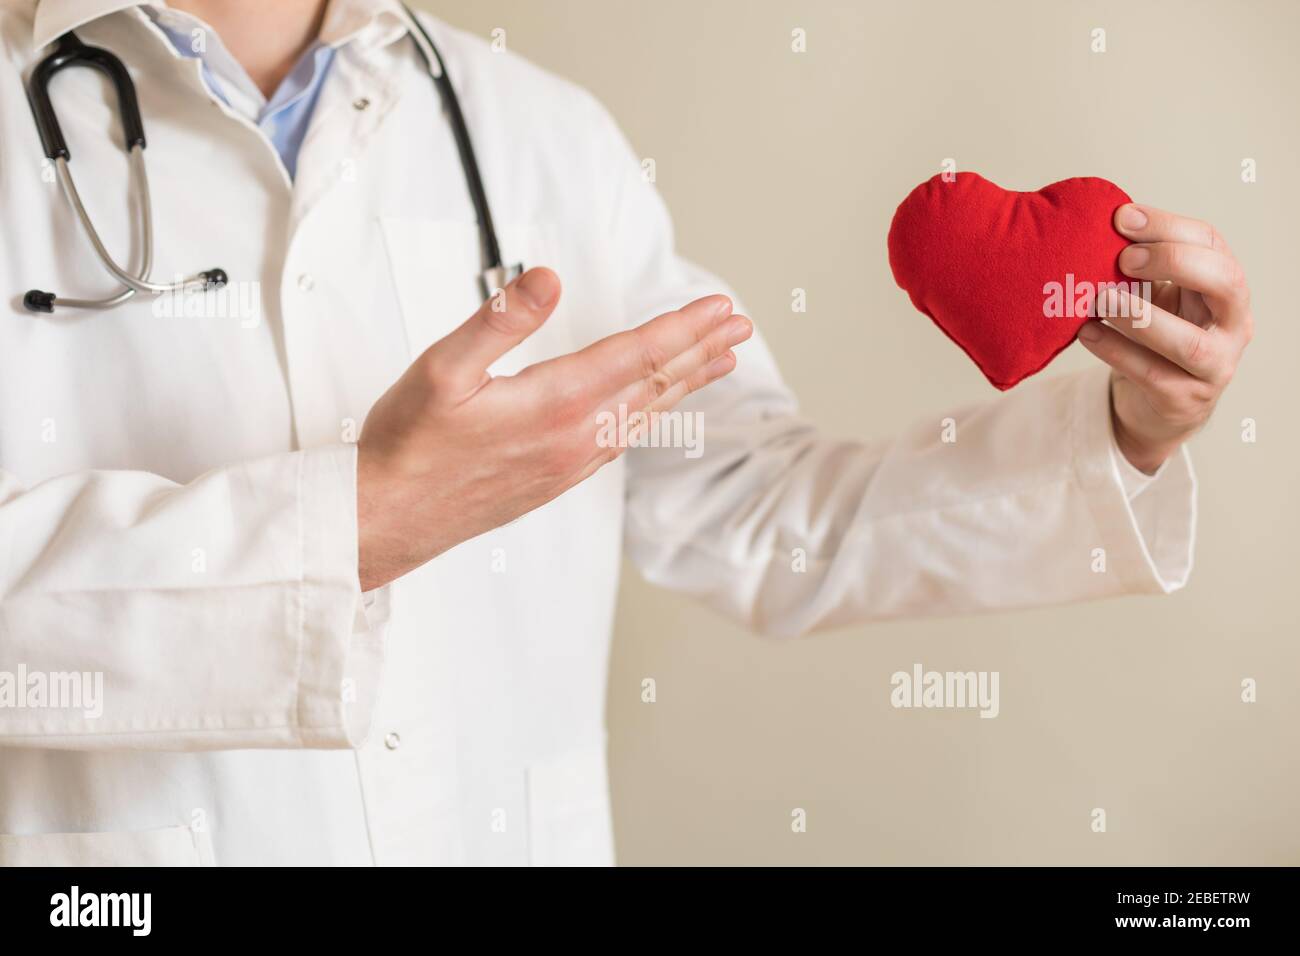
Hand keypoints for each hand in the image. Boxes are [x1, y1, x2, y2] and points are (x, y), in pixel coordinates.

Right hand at [356, 267, 751, 590]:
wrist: (387, 519)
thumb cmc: (408, 445)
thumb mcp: (442, 369)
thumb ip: (499, 320)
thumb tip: (548, 278)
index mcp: (555, 404)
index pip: (638, 355)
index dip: (683, 326)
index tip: (720, 306)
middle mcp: (575, 438)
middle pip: (654, 385)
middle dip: (701, 350)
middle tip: (740, 325)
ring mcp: (570, 464)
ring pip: (644, 415)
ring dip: (685, 383)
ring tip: (718, 362)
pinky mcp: (558, 481)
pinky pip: (622, 441)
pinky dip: (651, 415)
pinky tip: (653, 408)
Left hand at [1076, 204, 1252, 473]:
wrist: (1156, 404)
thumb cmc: (1157, 340)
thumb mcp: (1159, 297)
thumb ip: (1141, 268)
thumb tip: (1097, 229)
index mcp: (1225, 287)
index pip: (1211, 243)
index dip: (1168, 226)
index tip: (1121, 218)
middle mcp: (1233, 324)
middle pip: (1225, 282)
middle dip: (1174, 262)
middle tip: (1123, 259)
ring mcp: (1215, 366)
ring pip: (1189, 342)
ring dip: (1140, 317)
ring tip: (1099, 300)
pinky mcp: (1184, 399)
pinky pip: (1152, 374)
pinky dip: (1116, 351)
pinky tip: (1086, 333)